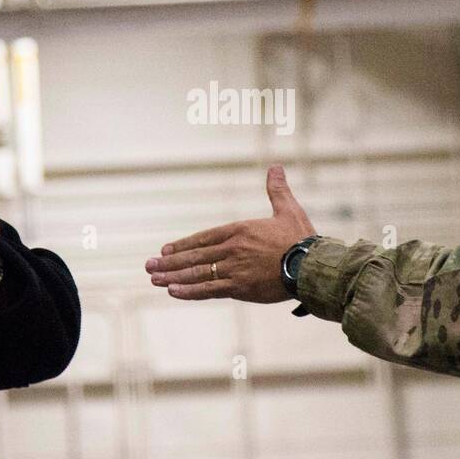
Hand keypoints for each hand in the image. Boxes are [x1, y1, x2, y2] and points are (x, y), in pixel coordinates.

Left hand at [145, 165, 314, 302]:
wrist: (311, 266)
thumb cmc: (302, 238)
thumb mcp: (288, 209)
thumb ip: (277, 189)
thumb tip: (275, 167)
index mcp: (239, 230)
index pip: (203, 237)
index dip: (182, 245)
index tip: (165, 250)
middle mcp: (231, 249)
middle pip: (194, 256)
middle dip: (169, 262)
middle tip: (148, 266)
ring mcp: (233, 269)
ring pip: (197, 273)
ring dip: (173, 276)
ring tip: (154, 279)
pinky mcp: (239, 287)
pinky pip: (208, 290)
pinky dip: (189, 291)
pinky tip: (173, 291)